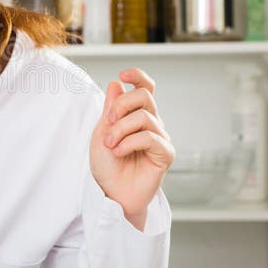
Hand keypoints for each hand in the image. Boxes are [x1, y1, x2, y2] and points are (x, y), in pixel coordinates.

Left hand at [89, 68, 174, 230]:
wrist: (110, 193)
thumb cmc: (106, 165)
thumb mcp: (102, 131)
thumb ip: (110, 109)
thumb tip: (116, 83)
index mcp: (137, 115)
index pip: (145, 88)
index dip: (138, 76)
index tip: (123, 75)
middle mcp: (152, 123)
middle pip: (145, 95)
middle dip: (121, 105)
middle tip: (108, 123)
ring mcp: (160, 137)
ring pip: (143, 117)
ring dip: (120, 129)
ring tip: (110, 145)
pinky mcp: (166, 153)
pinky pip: (150, 137)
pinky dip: (129, 142)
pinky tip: (119, 152)